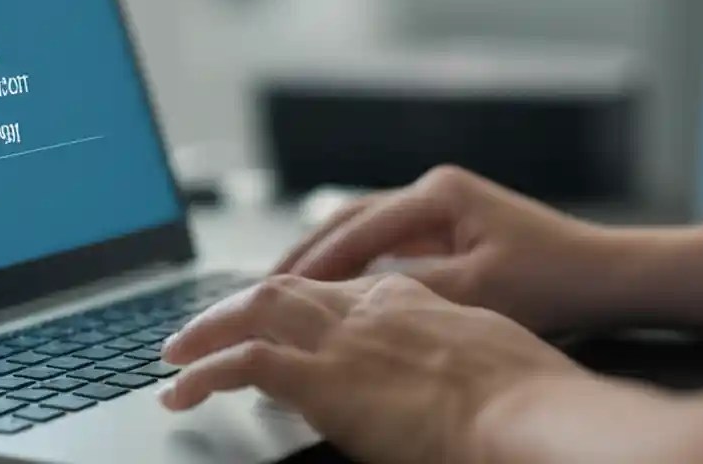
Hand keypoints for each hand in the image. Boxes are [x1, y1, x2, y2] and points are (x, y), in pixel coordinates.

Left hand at [159, 274, 584, 463]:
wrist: (527, 412)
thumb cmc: (527, 396)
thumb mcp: (490, 352)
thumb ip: (447, 352)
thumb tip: (441, 375)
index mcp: (408, 298)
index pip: (334, 289)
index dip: (297, 302)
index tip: (275, 317)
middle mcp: (365, 306)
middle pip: (284, 289)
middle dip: (237, 305)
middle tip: (203, 327)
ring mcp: (340, 338)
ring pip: (253, 313)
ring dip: (208, 330)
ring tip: (175, 353)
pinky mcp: (320, 378)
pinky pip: (242, 364)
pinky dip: (204, 373)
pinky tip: (182, 390)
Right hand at [274, 166, 618, 332]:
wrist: (608, 274)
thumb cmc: (554, 279)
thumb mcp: (477, 290)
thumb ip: (411, 288)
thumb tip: (351, 300)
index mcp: (438, 193)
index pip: (358, 229)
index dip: (315, 263)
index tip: (277, 290)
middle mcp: (435, 190)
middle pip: (350, 218)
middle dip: (307, 252)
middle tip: (264, 284)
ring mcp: (442, 205)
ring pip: (364, 228)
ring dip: (328, 255)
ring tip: (287, 285)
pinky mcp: (450, 226)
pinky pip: (388, 241)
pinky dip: (356, 262)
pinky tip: (336, 286)